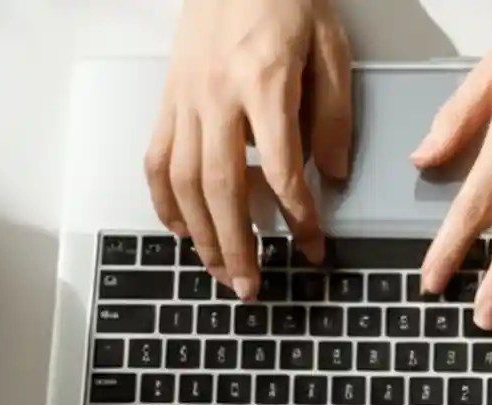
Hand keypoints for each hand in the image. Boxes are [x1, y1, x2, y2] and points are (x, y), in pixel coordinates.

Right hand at [145, 0, 352, 299]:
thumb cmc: (287, 0)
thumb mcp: (330, 49)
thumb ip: (332, 115)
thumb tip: (334, 176)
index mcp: (263, 84)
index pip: (282, 169)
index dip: (298, 217)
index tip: (312, 248)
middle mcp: (216, 97)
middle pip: (219, 187)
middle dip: (236, 245)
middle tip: (250, 288)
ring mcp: (184, 99)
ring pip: (181, 181)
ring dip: (200, 236)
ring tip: (219, 273)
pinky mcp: (168, 99)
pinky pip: (157, 158)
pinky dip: (165, 202)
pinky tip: (182, 230)